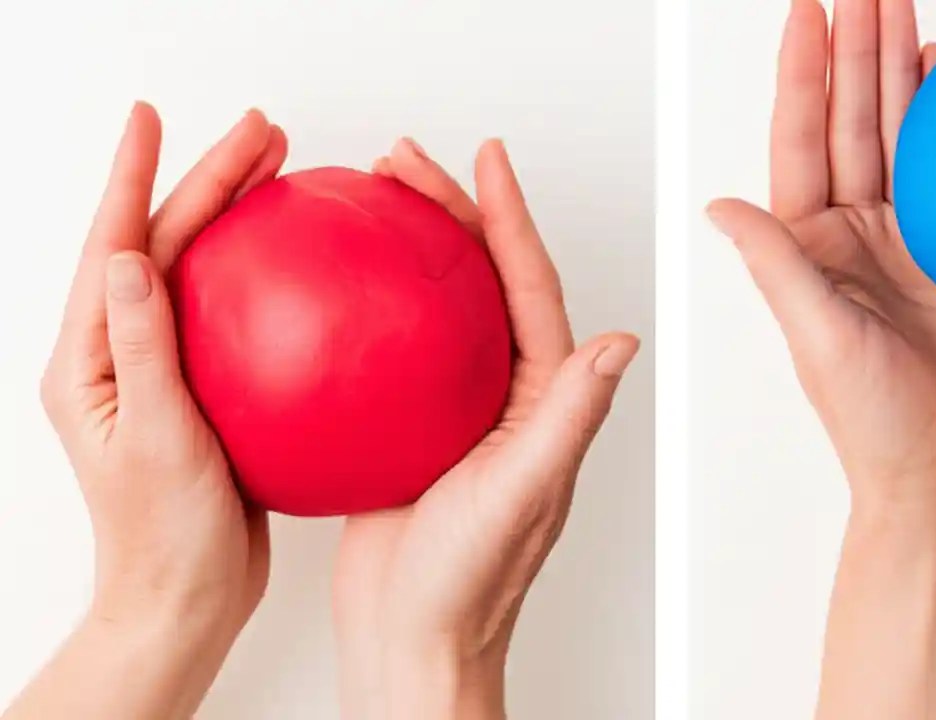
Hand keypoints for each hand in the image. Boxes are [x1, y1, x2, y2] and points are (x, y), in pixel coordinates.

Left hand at [37, 104, 285, 692]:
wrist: (186, 599)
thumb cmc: (161, 533)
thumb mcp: (151, 438)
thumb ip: (142, 347)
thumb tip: (130, 255)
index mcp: (90, 359)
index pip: (114, 245)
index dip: (133, 175)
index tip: (152, 118)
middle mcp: (122, 354)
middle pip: (165, 243)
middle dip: (206, 179)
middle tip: (261, 132)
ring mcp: (166, 371)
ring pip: (203, 270)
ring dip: (236, 215)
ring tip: (278, 170)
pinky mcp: (208, 391)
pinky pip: (236, 315)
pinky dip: (268, 276)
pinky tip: (304, 263)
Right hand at [332, 138, 638, 719]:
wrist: (412, 642)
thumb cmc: (471, 583)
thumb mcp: (524, 493)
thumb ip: (568, 418)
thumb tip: (617, 341)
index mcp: (543, 399)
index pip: (531, 288)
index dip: (511, 218)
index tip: (488, 158)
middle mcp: (508, 395)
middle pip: (482, 280)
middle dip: (452, 212)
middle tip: (402, 161)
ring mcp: (454, 409)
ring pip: (434, 306)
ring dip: (409, 247)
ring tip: (370, 196)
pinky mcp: (405, 429)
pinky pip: (387, 349)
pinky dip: (366, 306)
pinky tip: (326, 284)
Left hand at [707, 0, 935, 503]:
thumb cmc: (871, 422)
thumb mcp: (817, 340)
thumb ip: (777, 268)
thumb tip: (719, 206)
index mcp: (806, 244)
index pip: (802, 139)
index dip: (803, 72)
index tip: (808, 9)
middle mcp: (846, 230)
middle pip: (849, 118)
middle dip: (855, 47)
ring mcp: (900, 235)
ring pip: (896, 130)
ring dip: (898, 66)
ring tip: (904, 3)